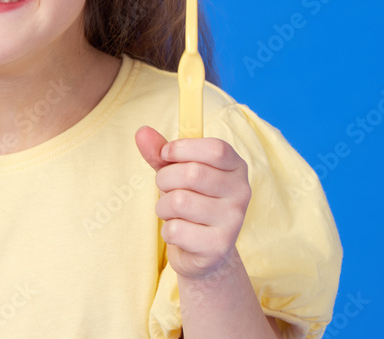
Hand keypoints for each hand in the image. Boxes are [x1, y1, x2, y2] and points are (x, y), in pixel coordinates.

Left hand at [135, 126, 251, 280]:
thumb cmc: (192, 202)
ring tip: (171, 212)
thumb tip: (141, 132)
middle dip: (165, 180)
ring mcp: (233, 220)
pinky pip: (176, 229)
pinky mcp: (218, 246)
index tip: (165, 155)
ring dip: (163, 207)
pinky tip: (179, 233)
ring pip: (180, 202)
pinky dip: (167, 231)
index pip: (215, 149)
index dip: (181, 149)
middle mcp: (242, 192)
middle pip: (192, 173)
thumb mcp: (176, 172)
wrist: (205, 252)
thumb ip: (160, 152)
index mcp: (237, 167)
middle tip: (165, 189)